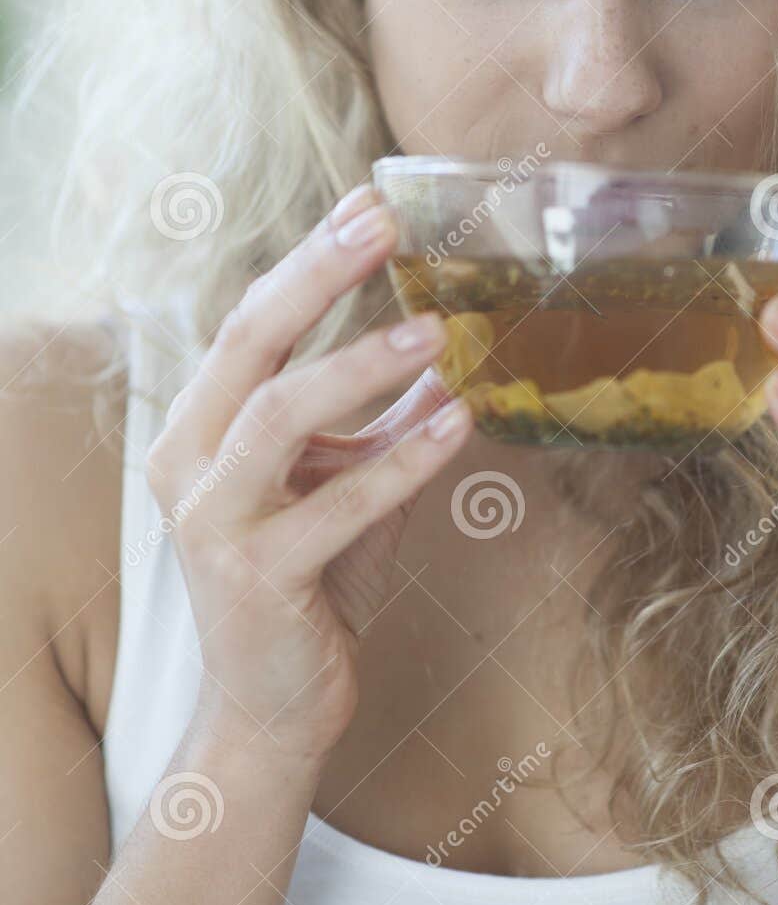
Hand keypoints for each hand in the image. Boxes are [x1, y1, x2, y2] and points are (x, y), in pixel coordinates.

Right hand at [145, 182, 472, 761]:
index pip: (251, 320)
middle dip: (319, 274)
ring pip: (282, 414)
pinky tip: (461, 422)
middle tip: (386, 223)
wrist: (274, 704)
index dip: (312, 258)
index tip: (372, 201)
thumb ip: (381, 418)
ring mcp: (215, 519)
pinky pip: (340, 502)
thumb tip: (448, 348)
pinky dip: (405, 459)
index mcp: (202, 425)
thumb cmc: (310, 582)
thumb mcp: (345, 482)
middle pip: (250, 342)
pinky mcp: (258, 574)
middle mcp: (189, 460)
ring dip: (362, 363)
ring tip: (436, 329)